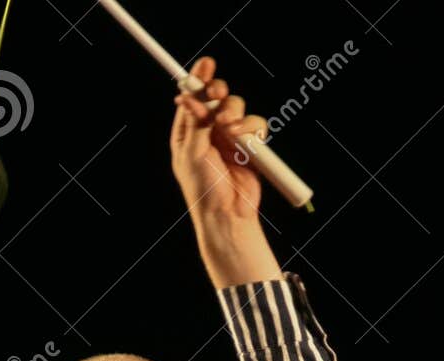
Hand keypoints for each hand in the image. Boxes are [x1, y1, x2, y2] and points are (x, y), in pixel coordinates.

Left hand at [170, 56, 271, 224]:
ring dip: (235, 112)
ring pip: (237, 108)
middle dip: (219, 91)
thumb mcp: (193, 154)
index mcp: (188, 132)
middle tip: (218, 94)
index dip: (198, 78)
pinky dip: (252, 127)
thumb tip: (190, 97)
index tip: (206, 63)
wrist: (227, 214)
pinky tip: (244, 139)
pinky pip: (256, 125)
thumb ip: (196, 123)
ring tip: (230, 128)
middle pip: (217, 97)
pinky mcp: (250, 146)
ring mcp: (230, 138)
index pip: (192, 98)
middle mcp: (209, 131)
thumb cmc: (203, 189)